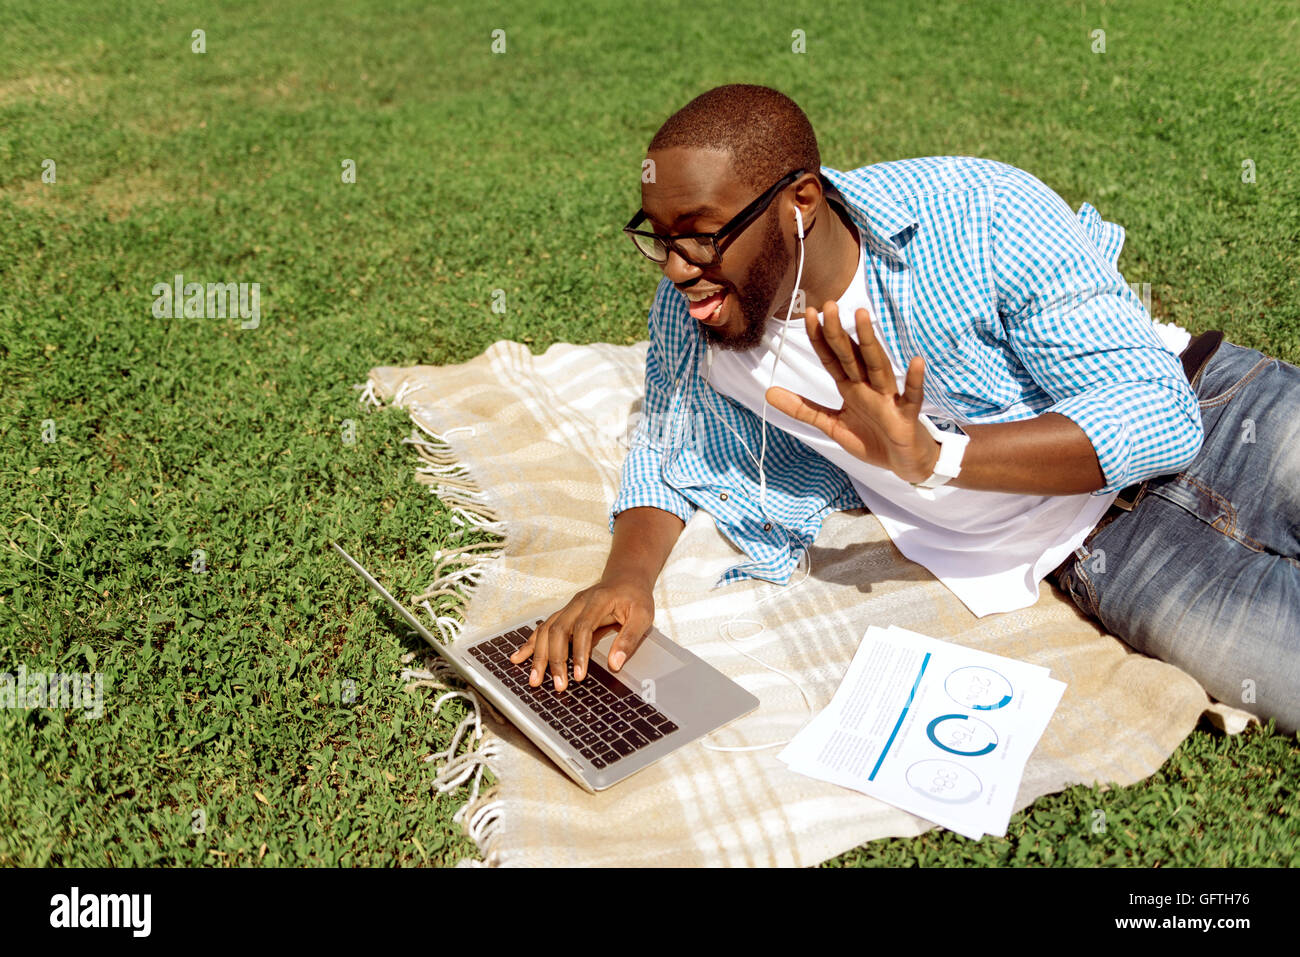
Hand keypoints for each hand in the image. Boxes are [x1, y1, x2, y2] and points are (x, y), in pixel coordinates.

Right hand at [507, 576, 654, 691]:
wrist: (625, 577)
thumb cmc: (635, 596)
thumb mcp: (643, 616)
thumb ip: (630, 639)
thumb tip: (615, 664)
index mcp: (597, 601)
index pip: (583, 628)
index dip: (579, 653)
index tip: (579, 676)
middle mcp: (578, 603)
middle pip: (558, 630)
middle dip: (555, 660)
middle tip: (558, 685)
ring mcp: (568, 608)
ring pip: (546, 630)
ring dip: (538, 655)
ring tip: (534, 679)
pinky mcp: (564, 613)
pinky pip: (543, 628)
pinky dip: (530, 644)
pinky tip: (519, 657)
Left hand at [765, 301, 939, 482]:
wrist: (902, 462)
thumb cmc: (872, 438)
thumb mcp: (832, 424)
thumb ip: (803, 409)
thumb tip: (768, 393)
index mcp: (850, 387)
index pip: (832, 358)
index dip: (820, 337)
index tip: (809, 313)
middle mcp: (868, 386)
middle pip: (852, 356)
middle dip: (839, 332)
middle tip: (828, 305)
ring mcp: (889, 397)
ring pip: (879, 366)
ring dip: (870, 342)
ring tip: (862, 318)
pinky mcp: (907, 414)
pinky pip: (912, 396)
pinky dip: (915, 380)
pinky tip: (916, 361)